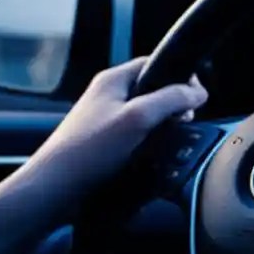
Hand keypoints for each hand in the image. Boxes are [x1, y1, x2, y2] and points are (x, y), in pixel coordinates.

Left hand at [10, 57, 207, 217]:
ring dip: (163, 127)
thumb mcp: (137, 118)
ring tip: (167, 141)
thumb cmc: (88, 151)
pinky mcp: (105, 144)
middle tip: (183, 122)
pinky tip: (153, 157)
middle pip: (154, 90)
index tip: (196, 97)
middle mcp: (109, 96)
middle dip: (174, 105)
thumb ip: (171, 100)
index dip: (179, 77)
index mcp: (113, 80)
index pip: (155, 63)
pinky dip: (150, 143)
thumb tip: (199, 92)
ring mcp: (106, 121)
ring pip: (148, 115)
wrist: (54, 190)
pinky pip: (138, 136)